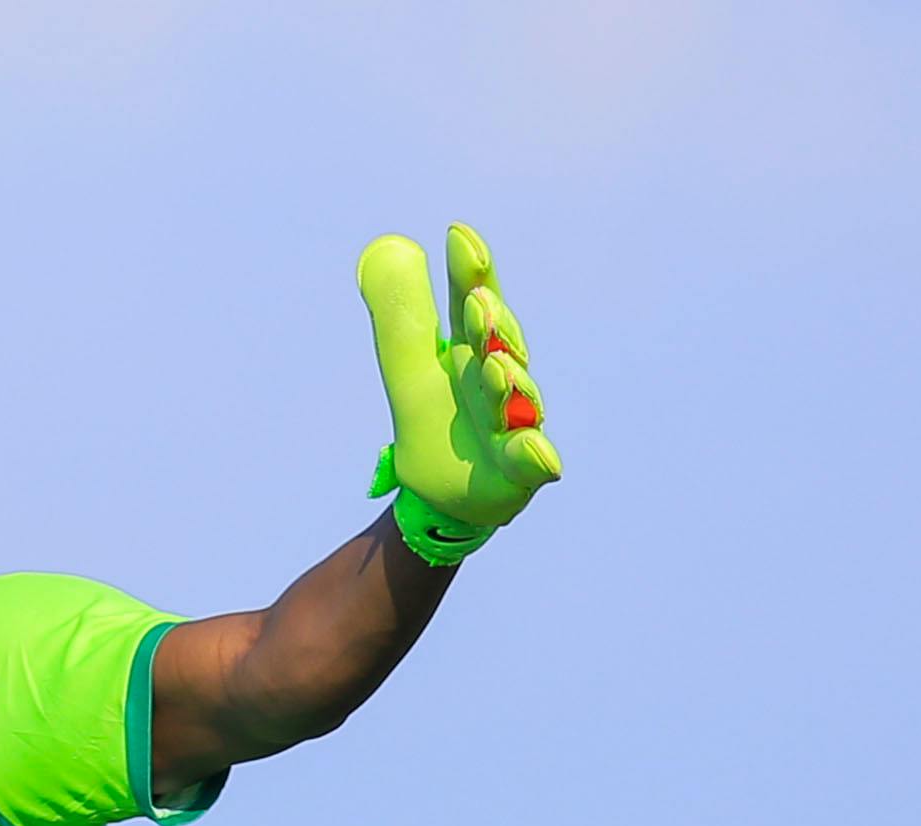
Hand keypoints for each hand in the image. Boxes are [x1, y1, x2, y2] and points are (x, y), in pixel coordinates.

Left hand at [359, 222, 560, 558]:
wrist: (440, 496)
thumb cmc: (435, 424)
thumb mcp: (409, 366)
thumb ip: (400, 314)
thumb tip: (384, 250)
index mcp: (472, 348)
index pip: (472, 301)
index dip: (468, 270)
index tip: (457, 234)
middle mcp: (500, 378)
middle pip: (498, 345)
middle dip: (490, 324)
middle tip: (476, 302)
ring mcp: (515, 423)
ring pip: (517, 400)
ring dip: (509, 381)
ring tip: (496, 366)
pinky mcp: (521, 471)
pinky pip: (532, 462)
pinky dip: (534, 455)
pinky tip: (535, 449)